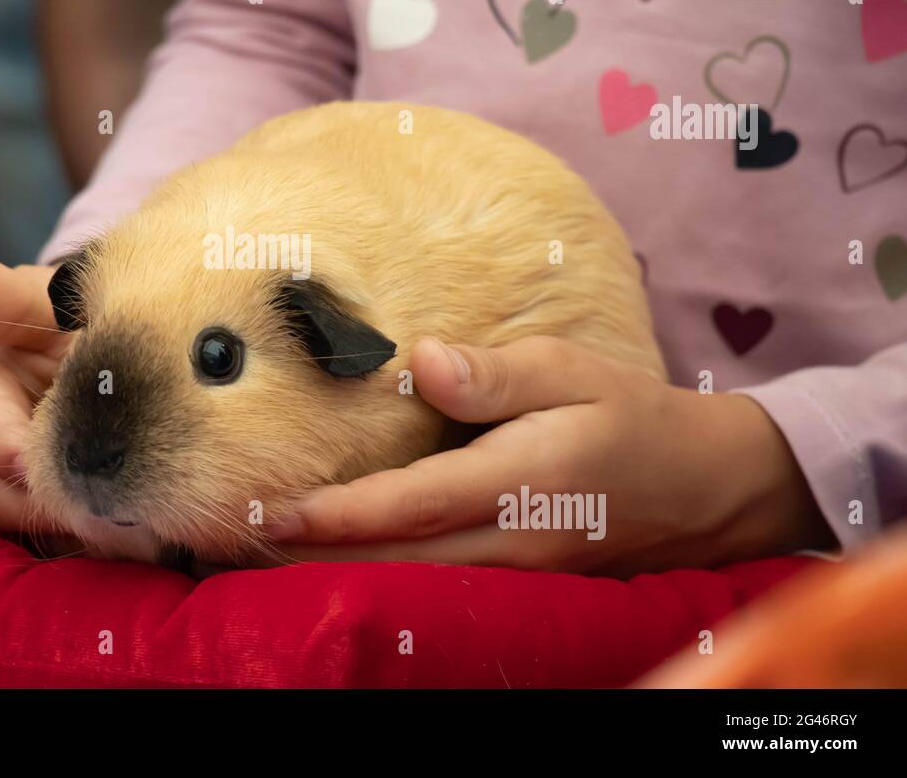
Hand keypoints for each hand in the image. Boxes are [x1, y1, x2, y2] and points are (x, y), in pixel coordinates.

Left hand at [259, 336, 833, 575]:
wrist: (705, 488)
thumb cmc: (631, 416)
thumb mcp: (575, 371)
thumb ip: (499, 373)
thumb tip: (425, 360)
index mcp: (521, 479)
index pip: (411, 505)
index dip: (339, 514)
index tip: (275, 512)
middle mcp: (513, 538)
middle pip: (396, 560)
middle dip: (315, 556)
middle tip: (241, 542)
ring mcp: (518, 571)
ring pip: (412, 583)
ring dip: (339, 572)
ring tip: (270, 555)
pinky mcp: (521, 581)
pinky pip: (437, 586)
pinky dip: (381, 575)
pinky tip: (342, 561)